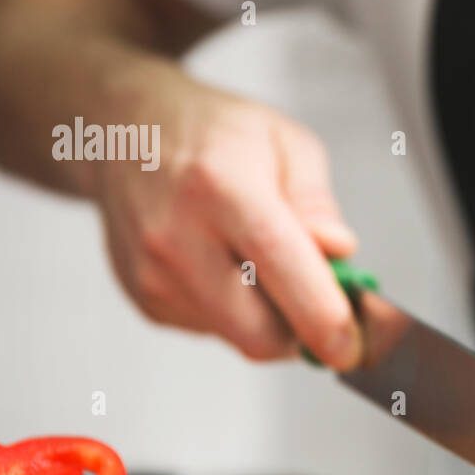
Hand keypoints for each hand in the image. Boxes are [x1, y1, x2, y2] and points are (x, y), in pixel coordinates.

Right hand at [92, 74, 361, 367]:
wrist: (125, 131)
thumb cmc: (214, 134)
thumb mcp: (286, 142)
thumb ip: (317, 203)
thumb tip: (338, 253)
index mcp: (220, 186)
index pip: (280, 267)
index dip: (322, 316)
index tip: (349, 343)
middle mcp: (176, 235)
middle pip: (256, 331)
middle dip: (301, 331)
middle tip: (319, 297)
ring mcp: (152, 273)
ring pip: (237, 337)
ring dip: (267, 317)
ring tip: (258, 259)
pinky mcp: (143, 298)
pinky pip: (211, 331)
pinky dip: (234, 311)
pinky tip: (223, 263)